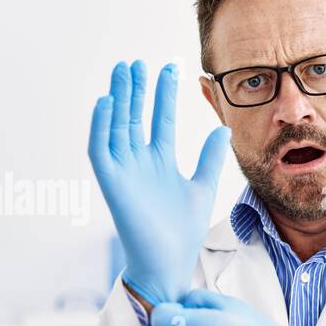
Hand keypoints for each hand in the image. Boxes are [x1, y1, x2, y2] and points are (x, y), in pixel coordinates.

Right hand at [88, 60, 232, 305]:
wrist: (170, 263)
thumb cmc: (183, 231)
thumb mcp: (203, 187)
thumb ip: (210, 158)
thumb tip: (223, 130)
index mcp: (161, 161)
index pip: (161, 119)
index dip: (163, 94)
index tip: (168, 68)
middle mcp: (140, 162)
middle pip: (135, 117)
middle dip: (137, 89)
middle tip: (138, 62)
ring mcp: (124, 171)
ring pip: (118, 126)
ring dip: (119, 99)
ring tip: (123, 71)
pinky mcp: (112, 184)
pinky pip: (101, 150)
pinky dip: (102, 126)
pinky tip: (107, 102)